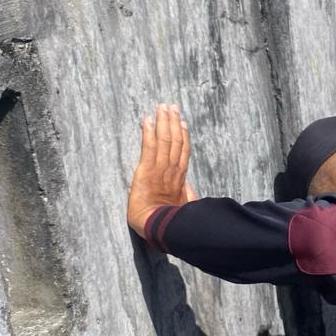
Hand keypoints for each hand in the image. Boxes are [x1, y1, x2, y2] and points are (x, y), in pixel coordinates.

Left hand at [127, 104, 197, 238]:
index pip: (183, 151)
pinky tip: (147, 120)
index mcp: (180, 178)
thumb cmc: (170, 222)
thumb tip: (188, 189)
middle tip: (171, 106)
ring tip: (161, 107)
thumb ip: (187, 196)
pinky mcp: (146, 170)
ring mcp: (160, 168)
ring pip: (164, 140)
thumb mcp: (184, 208)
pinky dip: (148, 132)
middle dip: (172, 122)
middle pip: (175, 141)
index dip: (183, 135)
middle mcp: (172, 169)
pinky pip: (149, 147)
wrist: (159, 228)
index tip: (182, 122)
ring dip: (162, 122)